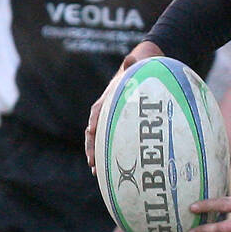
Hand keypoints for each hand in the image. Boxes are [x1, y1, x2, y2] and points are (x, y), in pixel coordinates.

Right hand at [85, 41, 162, 170]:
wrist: (139, 72)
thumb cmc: (137, 70)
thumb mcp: (135, 66)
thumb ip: (132, 64)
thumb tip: (130, 58)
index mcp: (107, 99)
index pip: (97, 112)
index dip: (94, 122)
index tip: (91, 132)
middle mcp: (105, 114)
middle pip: (94, 133)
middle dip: (92, 148)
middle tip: (92, 164)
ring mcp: (110, 123)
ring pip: (100, 142)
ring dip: (98, 158)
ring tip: (97, 174)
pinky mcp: (117, 130)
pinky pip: (112, 145)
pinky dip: (110, 157)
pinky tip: (112, 173)